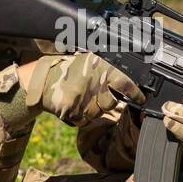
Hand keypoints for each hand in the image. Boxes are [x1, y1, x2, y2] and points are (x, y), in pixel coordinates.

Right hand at [18, 52, 143, 126]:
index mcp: (99, 66)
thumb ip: (107, 70)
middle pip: (111, 104)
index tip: (141, 99)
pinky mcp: (71, 110)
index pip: (125, 83)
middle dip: (105, 103)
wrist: (41, 80)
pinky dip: (78, 116)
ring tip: (79, 98)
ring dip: (90, 110)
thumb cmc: (68, 70)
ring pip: (97, 114)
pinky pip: (82, 121)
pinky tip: (72, 105)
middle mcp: (93, 82)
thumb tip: (129, 85)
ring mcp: (82, 97)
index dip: (135, 93)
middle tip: (95, 95)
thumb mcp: (88, 61)